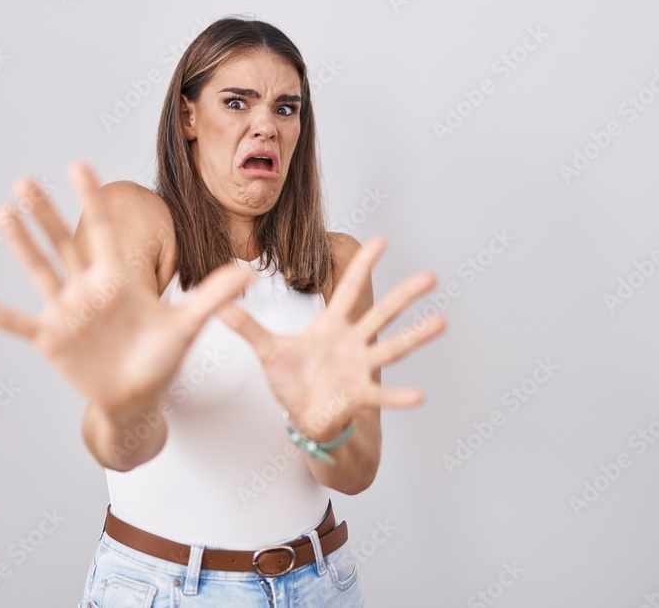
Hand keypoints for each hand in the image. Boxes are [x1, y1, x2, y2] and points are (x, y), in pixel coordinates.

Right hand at [0, 160, 253, 416]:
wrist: (138, 398)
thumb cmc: (160, 359)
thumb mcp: (187, 325)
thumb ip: (212, 296)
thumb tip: (248, 271)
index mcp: (118, 280)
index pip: (104, 232)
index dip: (92, 200)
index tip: (80, 166)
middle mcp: (87, 290)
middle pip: (64, 244)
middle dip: (46, 213)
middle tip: (26, 180)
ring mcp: (67, 313)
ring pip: (40, 272)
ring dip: (21, 245)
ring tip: (3, 213)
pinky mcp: (51, 340)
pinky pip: (17, 323)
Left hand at [217, 236, 445, 439]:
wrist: (303, 417)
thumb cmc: (292, 380)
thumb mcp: (266, 349)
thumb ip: (245, 325)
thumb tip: (217, 302)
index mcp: (331, 327)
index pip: (348, 290)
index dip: (363, 265)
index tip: (381, 240)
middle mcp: (352, 344)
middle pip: (381, 314)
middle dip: (405, 295)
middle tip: (431, 276)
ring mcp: (359, 369)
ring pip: (391, 349)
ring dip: (416, 336)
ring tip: (441, 322)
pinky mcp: (358, 396)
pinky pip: (381, 395)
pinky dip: (399, 396)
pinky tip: (420, 394)